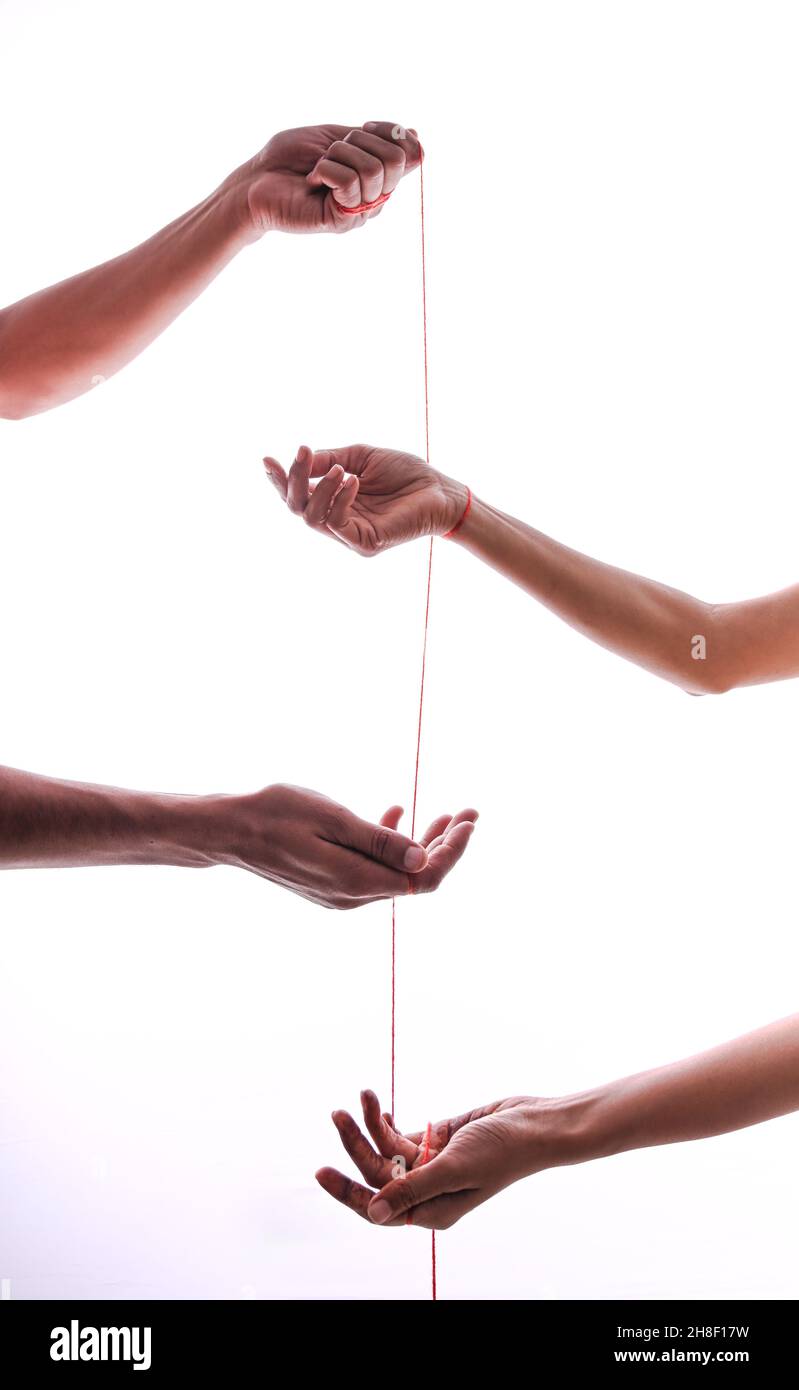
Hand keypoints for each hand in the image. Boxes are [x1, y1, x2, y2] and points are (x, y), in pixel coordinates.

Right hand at [206, 785, 476, 908]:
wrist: (229, 831)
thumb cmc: (276, 814)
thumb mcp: (332, 819)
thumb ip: (378, 841)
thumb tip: (421, 860)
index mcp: (357, 882)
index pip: (423, 879)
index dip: (451, 852)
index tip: (468, 820)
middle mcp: (353, 896)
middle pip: (414, 879)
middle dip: (445, 846)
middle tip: (466, 813)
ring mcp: (341, 893)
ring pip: (396, 874)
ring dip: (422, 846)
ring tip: (443, 815)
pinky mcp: (331, 883)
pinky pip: (373, 869)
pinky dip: (391, 846)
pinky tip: (395, 815)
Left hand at [226, 123, 422, 236]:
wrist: (257, 179)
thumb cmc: (289, 158)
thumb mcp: (337, 137)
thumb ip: (373, 140)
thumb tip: (417, 137)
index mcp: (376, 175)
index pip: (409, 153)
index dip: (391, 132)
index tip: (362, 129)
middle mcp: (374, 196)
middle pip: (394, 161)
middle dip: (358, 143)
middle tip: (332, 152)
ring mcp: (359, 211)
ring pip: (372, 171)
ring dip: (337, 157)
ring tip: (318, 168)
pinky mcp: (342, 222)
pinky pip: (350, 184)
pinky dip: (326, 171)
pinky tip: (312, 181)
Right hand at [263, 444, 469, 555]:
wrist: (440, 488)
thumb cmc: (405, 473)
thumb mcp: (360, 457)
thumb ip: (330, 460)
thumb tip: (301, 458)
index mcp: (333, 502)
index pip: (297, 497)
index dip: (279, 481)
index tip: (266, 460)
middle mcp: (337, 522)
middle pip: (297, 508)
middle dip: (294, 480)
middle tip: (303, 453)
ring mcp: (350, 536)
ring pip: (312, 518)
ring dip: (320, 488)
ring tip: (341, 470)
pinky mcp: (365, 544)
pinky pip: (338, 524)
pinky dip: (340, 500)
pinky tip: (354, 481)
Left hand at [316, 1089, 562, 1227]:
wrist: (535, 1124)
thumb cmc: (503, 1151)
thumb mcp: (454, 1169)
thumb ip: (412, 1190)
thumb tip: (373, 1212)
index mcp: (431, 1210)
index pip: (378, 1207)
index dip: (347, 1191)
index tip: (320, 1171)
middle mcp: (427, 1191)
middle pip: (378, 1173)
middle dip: (356, 1143)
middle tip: (338, 1114)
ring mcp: (432, 1165)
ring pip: (387, 1149)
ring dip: (371, 1123)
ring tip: (363, 1095)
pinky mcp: (437, 1141)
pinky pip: (400, 1134)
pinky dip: (386, 1119)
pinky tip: (375, 1102)